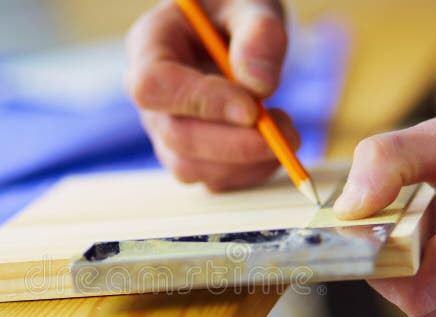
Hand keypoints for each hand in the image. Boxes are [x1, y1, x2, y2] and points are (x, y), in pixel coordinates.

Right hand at [125, 0, 298, 190]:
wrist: (235, 32)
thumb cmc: (235, 11)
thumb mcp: (251, 4)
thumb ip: (259, 34)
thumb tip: (260, 87)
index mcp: (149, 46)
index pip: (155, 86)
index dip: (200, 102)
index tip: (252, 109)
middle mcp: (151, 97)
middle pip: (175, 136)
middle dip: (234, 144)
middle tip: (286, 133)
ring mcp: (166, 131)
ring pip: (191, 167)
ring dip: (244, 163)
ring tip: (286, 133)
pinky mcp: (191, 155)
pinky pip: (212, 180)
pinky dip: (249, 173)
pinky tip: (275, 148)